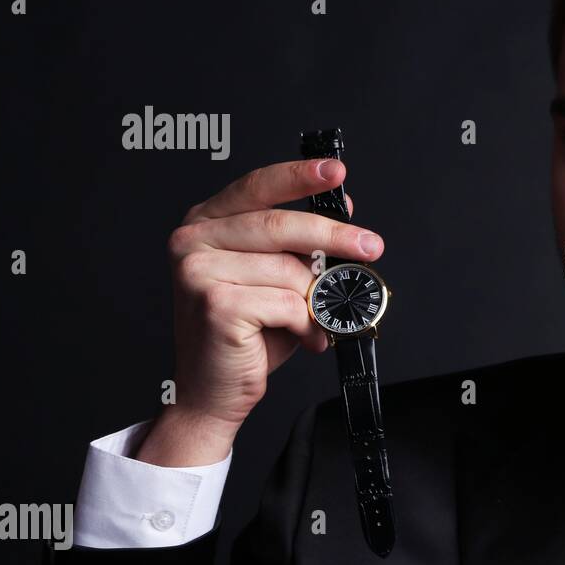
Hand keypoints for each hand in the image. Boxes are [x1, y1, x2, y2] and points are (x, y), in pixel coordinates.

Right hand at [136, 158, 385, 464]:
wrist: (214, 392)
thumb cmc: (247, 336)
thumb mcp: (278, 279)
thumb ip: (301, 244)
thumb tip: (344, 210)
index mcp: (206, 223)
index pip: (258, 187)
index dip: (299, 176)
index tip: (336, 172)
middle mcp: (193, 241)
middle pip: (280, 225)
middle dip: (335, 237)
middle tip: (371, 247)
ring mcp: (197, 271)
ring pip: (290, 271)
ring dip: (314, 301)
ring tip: (312, 322)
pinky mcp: (215, 303)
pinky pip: (288, 303)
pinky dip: (305, 324)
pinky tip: (298, 336)